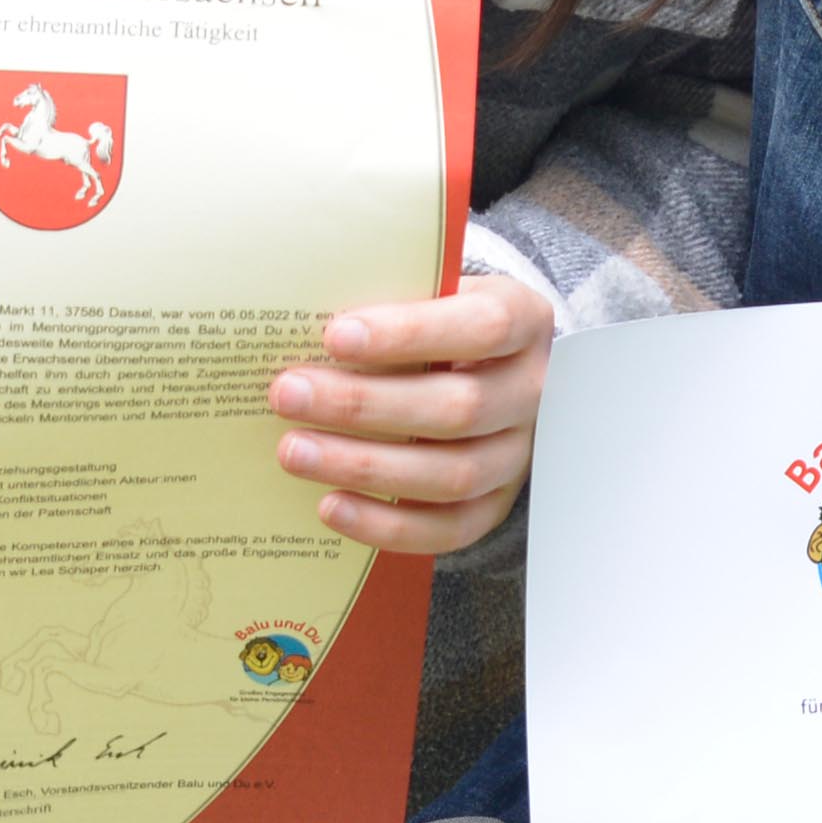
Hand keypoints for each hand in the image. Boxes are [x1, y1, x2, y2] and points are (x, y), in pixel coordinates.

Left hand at [274, 271, 553, 556]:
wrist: (478, 366)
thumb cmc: (438, 322)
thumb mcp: (428, 293)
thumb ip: (388, 299)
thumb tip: (302, 324)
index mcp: (524, 321)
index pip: (483, 326)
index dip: (410, 334)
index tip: (336, 336)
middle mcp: (532, 391)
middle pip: (460, 408)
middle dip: (365, 405)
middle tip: (289, 394)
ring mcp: (518, 454)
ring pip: (453, 474)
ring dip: (365, 465)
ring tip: (294, 450)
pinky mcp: (494, 504)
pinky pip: (448, 529)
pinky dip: (385, 524)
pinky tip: (330, 504)